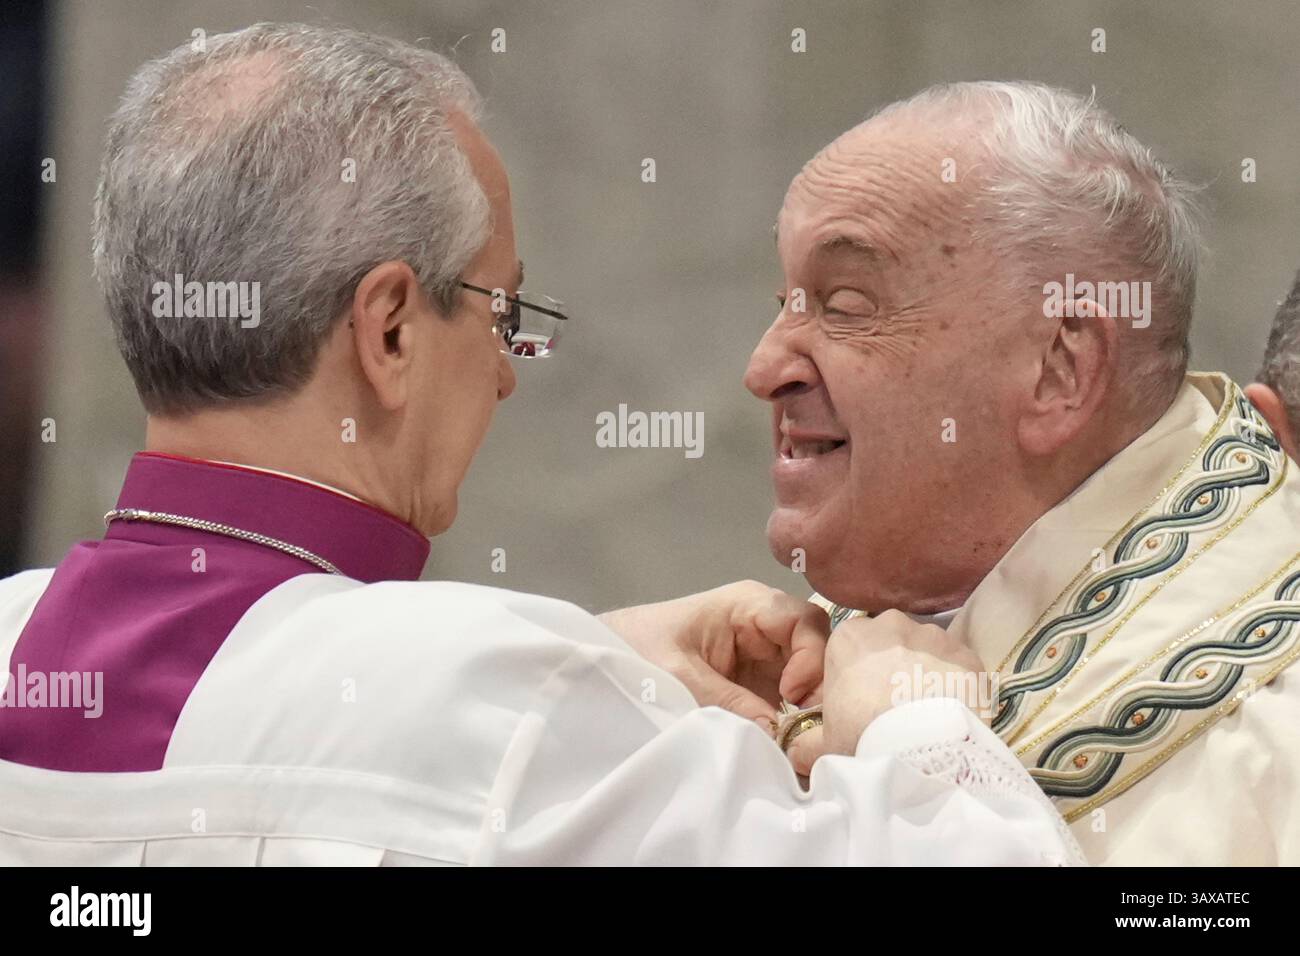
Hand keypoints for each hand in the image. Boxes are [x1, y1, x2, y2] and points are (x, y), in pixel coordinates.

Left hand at [599, 581, 828, 723]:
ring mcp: (766, 655)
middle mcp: (765, 626)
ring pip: (811, 675)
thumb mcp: (678, 675)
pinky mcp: (761, 682)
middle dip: (819, 685)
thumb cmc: (638, 648)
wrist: (609, 657)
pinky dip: (795, 717)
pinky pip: (793, 697)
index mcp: (748, 604)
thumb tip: (775, 735)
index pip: (805, 621)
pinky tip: (786, 738)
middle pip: (818, 648)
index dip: (810, 657)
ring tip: (797, 736)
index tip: (792, 695)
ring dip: (809, 705)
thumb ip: (727, 703)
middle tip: (804, 723)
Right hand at [802, 610, 986, 764]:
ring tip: (924, 713)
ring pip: (924, 651)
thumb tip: (797, 751)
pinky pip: (956, 666)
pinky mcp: (966, 653)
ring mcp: (932, 635)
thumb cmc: (863, 736)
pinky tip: (950, 711)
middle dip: (890, 669)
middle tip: (892, 709)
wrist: (922, 746)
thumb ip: (807, 742)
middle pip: (887, 644)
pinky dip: (953, 684)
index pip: (848, 649)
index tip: (859, 705)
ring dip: (922, 674)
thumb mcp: (823, 744)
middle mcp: (890, 624)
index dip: (853, 677)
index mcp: (848, 637)